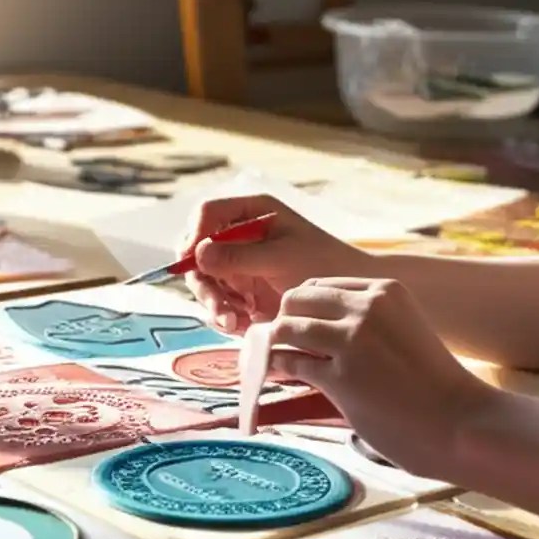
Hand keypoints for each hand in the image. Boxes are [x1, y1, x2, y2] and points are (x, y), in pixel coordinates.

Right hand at [178, 195, 373, 333]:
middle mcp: (238, 237)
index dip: (196, 234)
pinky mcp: (241, 293)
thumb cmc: (323, 263)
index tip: (192, 259)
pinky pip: (219, 303)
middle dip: (203, 281)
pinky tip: (244, 326)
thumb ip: (240, 256)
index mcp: (250, 214)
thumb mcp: (282, 257)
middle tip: (219, 307)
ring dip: (214, 304)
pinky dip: (226, 317)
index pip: (207, 213)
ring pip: (204, 282)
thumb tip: (198, 253)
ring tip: (234, 323)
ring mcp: (237, 266)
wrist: (346, 298)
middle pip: (197, 251)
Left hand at [248, 277, 494, 478]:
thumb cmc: (433, 385)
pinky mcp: (341, 376)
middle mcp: (367, 307)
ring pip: (288, 327)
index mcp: (384, 290)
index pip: (321, 285)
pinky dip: (275, 366)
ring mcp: (353, 340)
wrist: (461, 423)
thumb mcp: (402, 331)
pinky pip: (291, 362)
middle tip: (276, 341)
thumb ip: (365, 323)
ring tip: (269, 357)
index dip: (302, 305)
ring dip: (273, 342)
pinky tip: (273, 374)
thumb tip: (314, 327)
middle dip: (282, 318)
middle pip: (297, 299)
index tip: (294, 323)